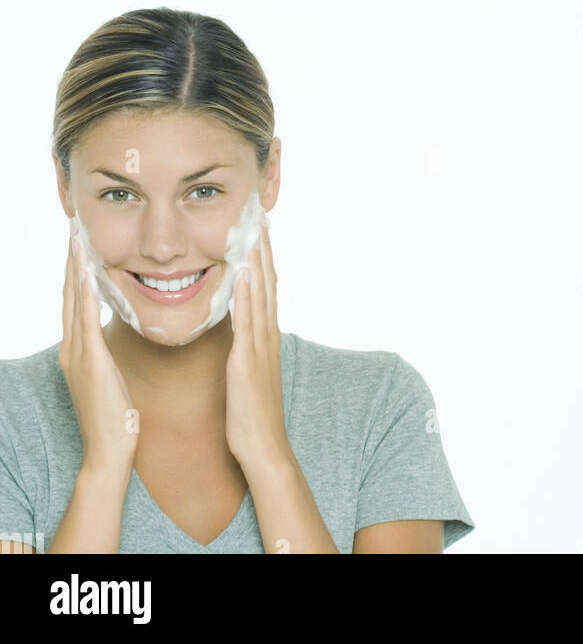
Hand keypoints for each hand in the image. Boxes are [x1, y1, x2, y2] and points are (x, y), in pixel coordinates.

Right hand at [59, 225, 138, 477]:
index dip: (77, 269)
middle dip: (72, 260)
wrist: (110, 450)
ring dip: (76, 268)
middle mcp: (72, 348)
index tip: (81, 240)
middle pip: (70, 293)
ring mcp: (78, 355)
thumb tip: (119, 329)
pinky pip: (87, 321)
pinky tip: (89, 273)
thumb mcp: (110, 374)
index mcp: (78, 349)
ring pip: (75, 301)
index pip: (76, 299)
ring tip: (78, 237)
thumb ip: (107, 351)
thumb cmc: (117, 414)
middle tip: (74, 226)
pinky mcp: (90, 363)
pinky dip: (86, 295)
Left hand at [225, 210, 289, 475]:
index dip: (264, 254)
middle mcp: (267, 334)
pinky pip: (247, 319)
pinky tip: (240, 271)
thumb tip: (236, 326)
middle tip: (259, 213)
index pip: (266, 285)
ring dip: (256, 260)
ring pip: (259, 294)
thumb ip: (245, 346)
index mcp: (266, 335)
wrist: (262, 448)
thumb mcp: (248, 371)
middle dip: (263, 247)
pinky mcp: (247, 360)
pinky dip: (245, 293)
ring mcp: (260, 346)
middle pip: (267, 281)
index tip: (259, 226)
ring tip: (253, 229)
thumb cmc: (250, 415)